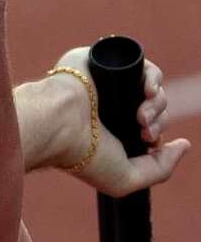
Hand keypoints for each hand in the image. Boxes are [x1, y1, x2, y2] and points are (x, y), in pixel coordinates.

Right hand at [51, 47, 189, 195]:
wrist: (57, 124)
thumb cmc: (84, 155)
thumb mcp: (126, 179)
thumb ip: (161, 169)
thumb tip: (184, 145)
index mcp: (113, 131)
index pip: (151, 126)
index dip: (157, 132)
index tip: (147, 140)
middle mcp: (112, 107)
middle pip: (155, 107)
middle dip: (157, 120)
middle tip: (143, 129)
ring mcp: (109, 83)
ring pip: (151, 87)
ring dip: (156, 102)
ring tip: (141, 115)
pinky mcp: (106, 62)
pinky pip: (142, 64)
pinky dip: (152, 77)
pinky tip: (147, 91)